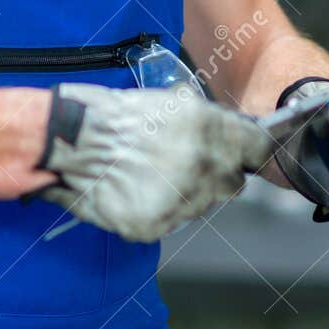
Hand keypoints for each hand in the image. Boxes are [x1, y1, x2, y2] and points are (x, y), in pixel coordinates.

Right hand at [32, 82, 273, 242]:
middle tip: (182, 164)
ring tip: (149, 175)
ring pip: (200, 205)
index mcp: (209, 129)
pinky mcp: (153, 225)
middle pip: (232, 183)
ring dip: (183, 194)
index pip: (260, 149)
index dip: (252, 152)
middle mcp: (202, 165)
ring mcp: (179, 200)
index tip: (247, 154)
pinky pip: (169, 223)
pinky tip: (135, 191)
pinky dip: (155, 211)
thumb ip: (208, 125)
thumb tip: (229, 137)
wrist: (68, 137)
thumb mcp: (172, 102)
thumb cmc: (115, 114)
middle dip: (214, 176)